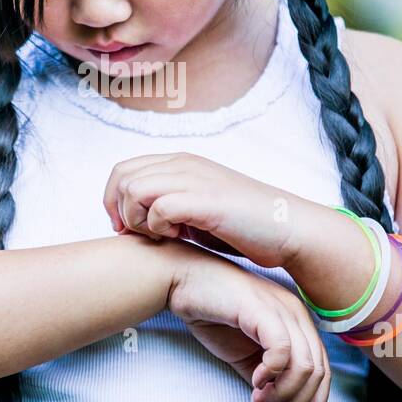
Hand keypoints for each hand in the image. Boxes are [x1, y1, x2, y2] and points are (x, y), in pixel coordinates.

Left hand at [103, 153, 308, 268]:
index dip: (114, 201)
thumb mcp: (198, 209)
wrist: (288, 229)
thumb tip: (134, 222)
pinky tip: (179, 238)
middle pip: (122, 178)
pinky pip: (159, 208)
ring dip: (139, 220)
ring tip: (163, 236)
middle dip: (121, 212)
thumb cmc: (244, 225)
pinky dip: (160, 228)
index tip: (127, 229)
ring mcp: (194, 179)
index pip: (123, 170)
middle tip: (142, 236)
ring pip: (135, 190)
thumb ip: (168, 207)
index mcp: (181, 163)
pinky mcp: (205, 200)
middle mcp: (184, 164)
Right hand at [166, 244, 330, 401]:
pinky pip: (283, 351)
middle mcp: (296, 314)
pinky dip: (273, 374)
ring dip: (284, 394)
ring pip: (305, 366)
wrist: (182, 281)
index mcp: (297, 322)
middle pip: (318, 372)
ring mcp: (282, 309)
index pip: (322, 370)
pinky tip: (256, 382)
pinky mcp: (263, 310)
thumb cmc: (212, 314)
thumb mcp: (245, 355)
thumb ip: (267, 379)